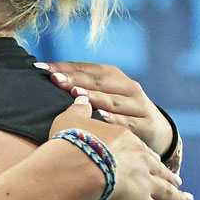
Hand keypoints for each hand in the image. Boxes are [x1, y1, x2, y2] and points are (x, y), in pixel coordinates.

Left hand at [36, 60, 172, 157]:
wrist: (158, 131)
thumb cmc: (122, 112)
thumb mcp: (106, 96)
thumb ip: (83, 89)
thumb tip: (48, 82)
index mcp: (115, 76)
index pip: (87, 68)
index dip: (65, 67)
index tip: (41, 67)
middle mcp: (128, 87)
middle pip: (99, 81)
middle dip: (75, 79)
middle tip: (55, 78)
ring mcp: (138, 105)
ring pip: (113, 100)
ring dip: (94, 97)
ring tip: (75, 94)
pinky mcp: (146, 124)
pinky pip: (128, 122)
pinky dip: (115, 119)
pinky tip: (101, 117)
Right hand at [48, 97, 193, 199]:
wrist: (78, 165)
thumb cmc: (72, 143)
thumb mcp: (72, 120)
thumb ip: (79, 110)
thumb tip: (82, 98)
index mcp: (126, 140)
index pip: (141, 150)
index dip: (148, 157)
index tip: (155, 161)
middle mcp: (141, 160)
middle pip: (159, 170)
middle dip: (170, 176)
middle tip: (179, 180)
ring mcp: (145, 183)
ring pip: (167, 191)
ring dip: (178, 196)